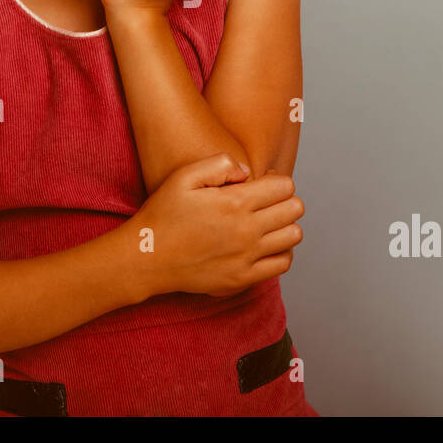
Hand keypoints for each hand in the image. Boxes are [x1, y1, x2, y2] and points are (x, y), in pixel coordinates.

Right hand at [127, 154, 304, 299]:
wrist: (147, 257)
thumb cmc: (163, 214)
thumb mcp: (184, 176)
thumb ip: (220, 163)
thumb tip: (247, 171)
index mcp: (235, 202)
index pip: (285, 186)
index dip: (276, 180)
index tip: (261, 184)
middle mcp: (246, 231)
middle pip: (295, 209)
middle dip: (284, 200)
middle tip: (265, 202)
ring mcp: (247, 257)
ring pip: (294, 236)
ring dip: (285, 225)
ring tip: (267, 222)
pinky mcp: (243, 278)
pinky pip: (282, 263)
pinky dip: (281, 251)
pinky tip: (265, 245)